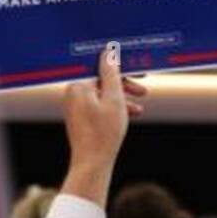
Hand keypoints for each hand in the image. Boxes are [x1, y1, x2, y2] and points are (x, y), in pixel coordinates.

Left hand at [59, 43, 147, 205]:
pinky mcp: (81, 118)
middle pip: (103, 80)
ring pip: (104, 94)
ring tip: (141, 103)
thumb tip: (109, 53)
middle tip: (143, 84)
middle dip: (125, 83)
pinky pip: (100, 106)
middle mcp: (73, 93)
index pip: (101, 66)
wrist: (92, 164)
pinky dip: (116, 107)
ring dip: (123, 96)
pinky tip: (132, 114)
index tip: (138, 67)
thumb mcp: (114, 99)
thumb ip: (112, 74)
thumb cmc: (103, 133)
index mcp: (78, 85)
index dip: (122, 65)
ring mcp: (76, 106)